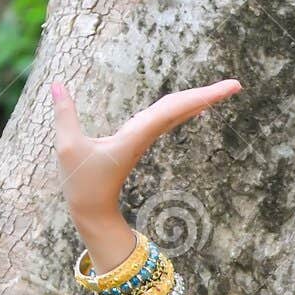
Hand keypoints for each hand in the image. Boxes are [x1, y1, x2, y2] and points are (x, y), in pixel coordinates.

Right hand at [52, 78, 240, 219]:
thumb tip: (56, 83)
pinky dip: (182, 107)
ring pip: (176, 113)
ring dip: (198, 99)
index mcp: (138, 135)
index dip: (202, 96)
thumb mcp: (68, 148)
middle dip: (210, 95)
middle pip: (183, 108)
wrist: (92, 211)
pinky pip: (166, 118)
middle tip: (237, 84)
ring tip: (222, 90)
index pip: (175, 108)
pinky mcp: (138, 140)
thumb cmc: (81, 183)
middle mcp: (147, 134)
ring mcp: (144, 138)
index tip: (230, 88)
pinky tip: (195, 104)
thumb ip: (64, 115)